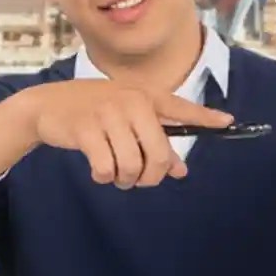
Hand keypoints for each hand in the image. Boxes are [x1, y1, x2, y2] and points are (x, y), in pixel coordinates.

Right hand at [21, 80, 232, 187]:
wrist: (47, 105)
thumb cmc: (93, 111)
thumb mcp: (126, 119)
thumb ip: (155, 141)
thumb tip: (181, 171)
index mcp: (146, 96)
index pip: (182, 108)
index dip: (206, 117)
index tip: (228, 122)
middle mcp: (132, 102)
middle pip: (159, 154)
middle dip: (151, 176)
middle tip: (137, 179)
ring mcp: (109, 114)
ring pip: (133, 165)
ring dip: (125, 179)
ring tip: (116, 173)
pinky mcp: (86, 129)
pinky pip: (106, 168)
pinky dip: (104, 177)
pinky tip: (98, 170)